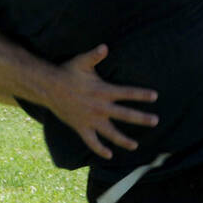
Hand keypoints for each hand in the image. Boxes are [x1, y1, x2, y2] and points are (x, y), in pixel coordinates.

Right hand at [47, 44, 158, 159]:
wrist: (48, 88)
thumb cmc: (66, 72)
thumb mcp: (81, 62)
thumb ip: (94, 55)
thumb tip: (104, 47)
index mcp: (102, 91)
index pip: (127, 93)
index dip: (141, 95)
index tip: (155, 96)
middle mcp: (99, 108)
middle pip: (125, 115)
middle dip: (141, 118)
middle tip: (155, 121)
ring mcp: (90, 120)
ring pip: (111, 133)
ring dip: (124, 140)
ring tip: (135, 146)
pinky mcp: (81, 127)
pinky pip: (92, 142)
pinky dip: (100, 149)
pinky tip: (109, 155)